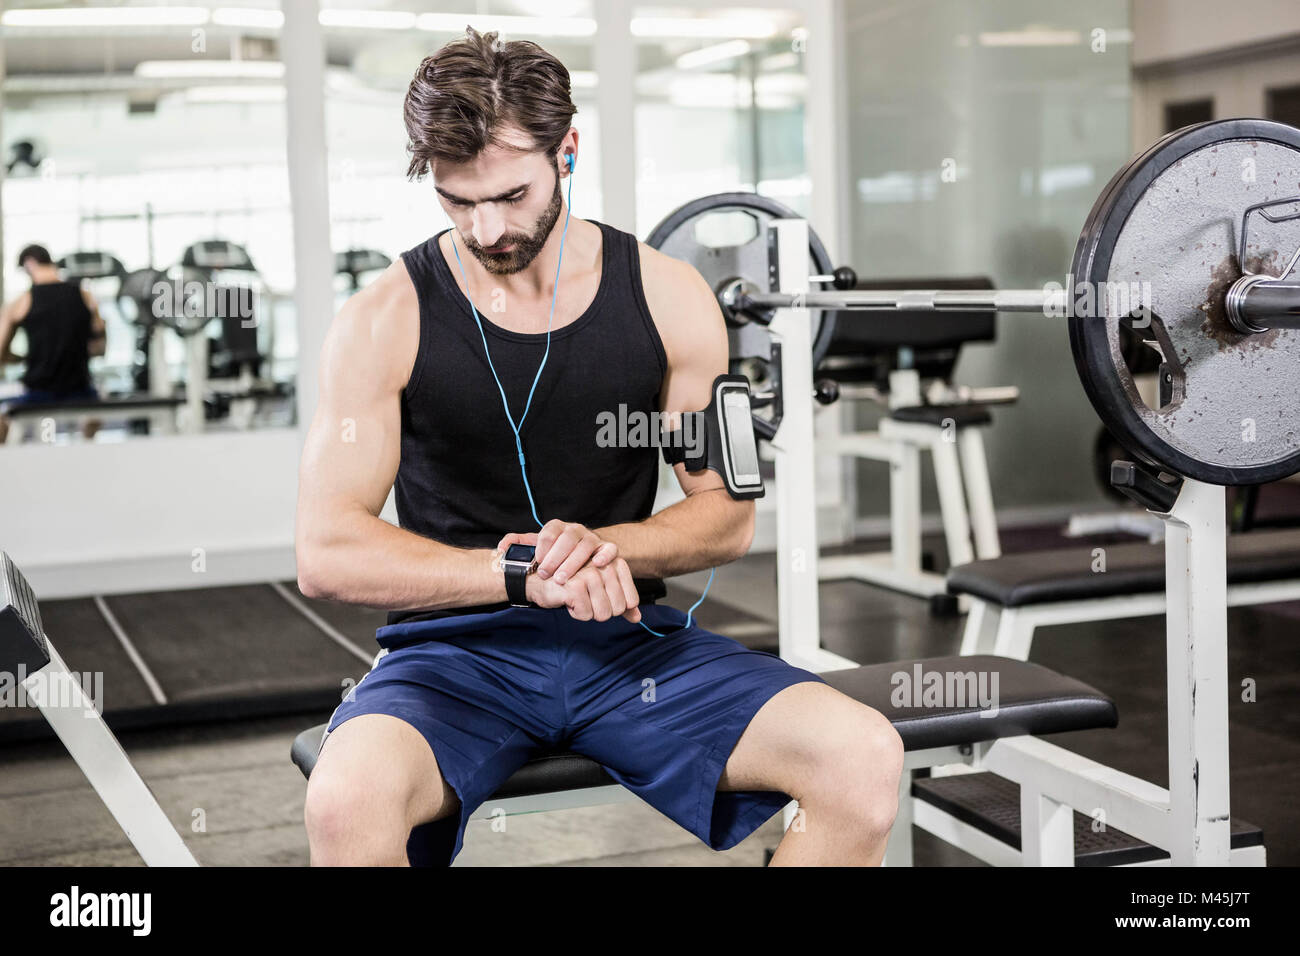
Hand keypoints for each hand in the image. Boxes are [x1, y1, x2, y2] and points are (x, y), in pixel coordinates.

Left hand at [496, 520, 617, 585]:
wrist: (577, 556)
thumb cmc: (552, 555)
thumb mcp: (535, 548)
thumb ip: (517, 545)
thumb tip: (502, 548)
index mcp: (557, 527)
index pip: (550, 531)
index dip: (544, 546)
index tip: (538, 560)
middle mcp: (576, 529)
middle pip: (568, 538)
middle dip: (556, 557)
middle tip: (546, 574)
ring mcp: (592, 538)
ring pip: (586, 545)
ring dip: (574, 562)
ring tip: (562, 579)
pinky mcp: (606, 549)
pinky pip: (610, 549)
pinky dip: (605, 555)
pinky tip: (597, 565)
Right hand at [525, 556, 641, 623]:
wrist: (542, 579)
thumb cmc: (573, 584)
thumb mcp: (600, 591)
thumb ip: (620, 602)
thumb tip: (637, 618)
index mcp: (615, 563)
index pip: (630, 601)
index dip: (618, 608)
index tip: (603, 600)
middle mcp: (605, 566)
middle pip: (618, 609)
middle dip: (601, 611)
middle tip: (587, 600)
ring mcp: (590, 574)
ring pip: (603, 614)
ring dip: (588, 612)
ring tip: (577, 598)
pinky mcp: (575, 585)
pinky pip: (586, 614)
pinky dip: (576, 613)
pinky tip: (568, 600)